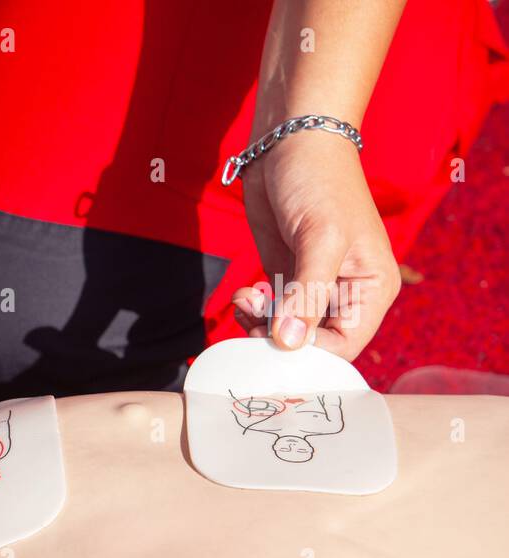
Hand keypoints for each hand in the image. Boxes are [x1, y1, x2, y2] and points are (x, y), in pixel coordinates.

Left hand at [231, 131, 401, 360]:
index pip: (343, 347)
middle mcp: (347, 294)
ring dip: (259, 327)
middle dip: (277, 341)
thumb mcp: (320, 238)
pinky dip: (253, 312)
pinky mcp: (286, 277)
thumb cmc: (319, 182)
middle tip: (249, 325)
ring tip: (246, 300)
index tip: (272, 342)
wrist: (291, 143)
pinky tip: (244, 294)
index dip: (308, 354)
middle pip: (312, 346)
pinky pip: (270, 314)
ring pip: (286, 333)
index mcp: (372, 290)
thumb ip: (305, 293)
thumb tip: (289, 342)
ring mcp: (314, 287)